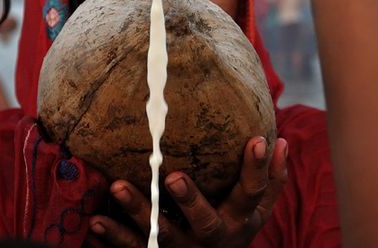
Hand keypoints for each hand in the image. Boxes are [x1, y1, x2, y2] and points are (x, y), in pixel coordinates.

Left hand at [89, 137, 287, 246]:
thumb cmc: (234, 224)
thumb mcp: (257, 209)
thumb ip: (270, 179)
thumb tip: (281, 141)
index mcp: (240, 220)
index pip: (252, 193)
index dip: (258, 168)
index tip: (256, 140)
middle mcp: (214, 237)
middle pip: (204, 221)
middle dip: (189, 200)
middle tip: (172, 175)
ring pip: (161, 234)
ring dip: (139, 210)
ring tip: (118, 185)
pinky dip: (114, 234)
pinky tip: (96, 219)